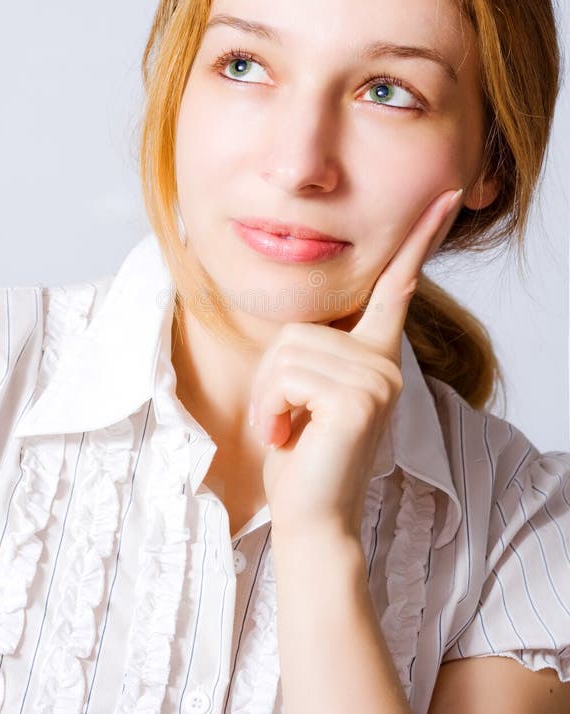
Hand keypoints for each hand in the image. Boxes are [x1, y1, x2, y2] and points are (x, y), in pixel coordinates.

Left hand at [249, 187, 464, 538]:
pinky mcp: (360, 398)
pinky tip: (288, 437)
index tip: (444, 197)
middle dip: (271, 379)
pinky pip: (286, 376)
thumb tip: (298, 330)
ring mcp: (378, 378)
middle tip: (283, 419)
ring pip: (286, 352)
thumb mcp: (307, 393)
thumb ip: (315, 353)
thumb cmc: (303, 455)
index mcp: (376, 355)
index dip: (419, 239)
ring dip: (268, 398)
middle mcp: (385, 361)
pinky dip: (270, 409)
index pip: (398, 286)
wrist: (309, 516)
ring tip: (287, 430)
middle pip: (298, 330)